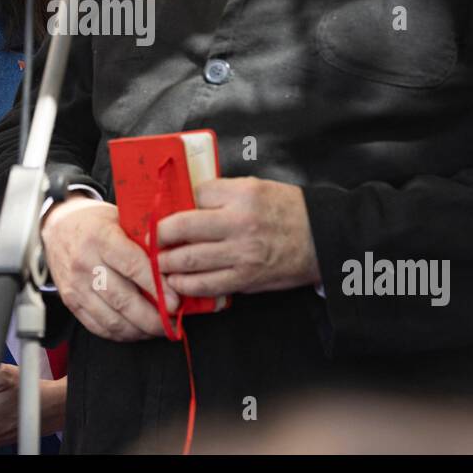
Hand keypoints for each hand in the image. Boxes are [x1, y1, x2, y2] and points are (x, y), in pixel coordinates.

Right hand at [42, 196, 178, 341]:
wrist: (57, 228)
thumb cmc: (96, 222)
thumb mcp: (120, 218)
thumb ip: (145, 239)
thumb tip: (177, 265)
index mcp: (101, 238)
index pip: (133, 267)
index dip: (157, 288)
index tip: (175, 302)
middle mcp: (85, 263)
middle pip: (123, 300)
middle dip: (152, 317)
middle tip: (172, 323)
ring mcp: (75, 286)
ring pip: (111, 319)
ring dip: (139, 330)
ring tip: (159, 329)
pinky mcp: (70, 302)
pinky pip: (98, 327)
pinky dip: (121, 334)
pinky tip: (137, 331)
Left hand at [157, 177, 319, 296]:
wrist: (322, 239)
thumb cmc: (288, 210)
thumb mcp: (257, 188)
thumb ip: (223, 194)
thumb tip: (188, 202)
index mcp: (243, 194)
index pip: (195, 195)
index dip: (177, 204)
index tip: (161, 213)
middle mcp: (240, 222)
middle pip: (183, 227)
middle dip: (159, 236)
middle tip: (149, 240)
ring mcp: (242, 253)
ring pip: (190, 259)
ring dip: (167, 263)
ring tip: (158, 262)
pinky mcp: (246, 278)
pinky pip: (208, 284)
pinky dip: (187, 284)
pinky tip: (177, 281)